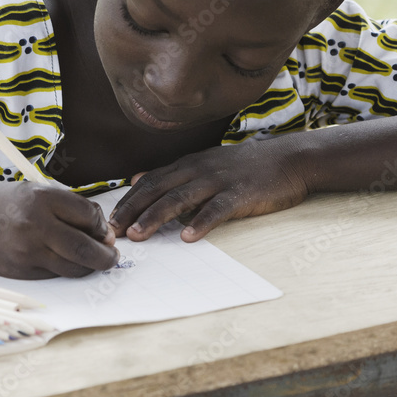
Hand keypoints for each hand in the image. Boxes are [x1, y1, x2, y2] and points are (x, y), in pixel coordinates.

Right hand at [0, 181, 119, 278]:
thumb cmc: (3, 203)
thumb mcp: (35, 191)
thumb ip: (68, 207)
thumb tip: (102, 232)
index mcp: (42, 198)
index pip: (88, 215)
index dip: (102, 225)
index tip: (104, 230)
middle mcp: (35, 225)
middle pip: (85, 248)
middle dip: (106, 255)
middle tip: (112, 255)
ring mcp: (27, 251)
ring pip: (74, 267)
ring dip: (91, 267)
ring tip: (95, 260)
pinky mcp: (21, 271)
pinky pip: (56, 274)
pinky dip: (68, 270)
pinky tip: (67, 262)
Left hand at [108, 136, 311, 242]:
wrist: (288, 159)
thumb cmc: (245, 167)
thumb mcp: (204, 163)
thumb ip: (172, 173)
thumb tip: (136, 179)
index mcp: (188, 164)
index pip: (149, 181)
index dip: (127, 200)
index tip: (108, 220)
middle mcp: (198, 170)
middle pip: (157, 189)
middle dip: (132, 210)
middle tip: (112, 231)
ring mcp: (218, 181)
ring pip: (180, 198)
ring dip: (156, 217)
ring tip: (138, 235)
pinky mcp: (240, 194)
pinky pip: (217, 209)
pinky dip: (202, 223)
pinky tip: (189, 237)